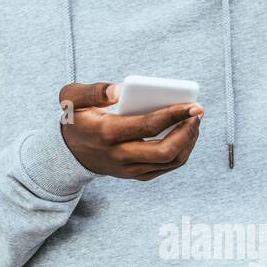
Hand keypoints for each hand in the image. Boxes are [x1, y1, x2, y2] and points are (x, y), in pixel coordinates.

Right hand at [59, 82, 203, 181]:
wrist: (69, 153)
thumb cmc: (76, 119)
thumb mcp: (72, 99)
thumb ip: (94, 91)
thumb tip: (121, 90)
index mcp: (107, 133)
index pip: (148, 126)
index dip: (175, 114)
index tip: (193, 105)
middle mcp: (120, 156)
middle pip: (165, 151)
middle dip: (188, 132)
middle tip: (197, 114)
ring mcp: (129, 169)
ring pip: (170, 162)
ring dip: (189, 142)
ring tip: (194, 122)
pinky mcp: (136, 175)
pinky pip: (167, 167)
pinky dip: (182, 151)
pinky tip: (185, 133)